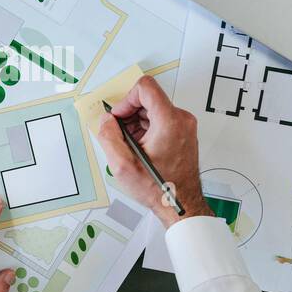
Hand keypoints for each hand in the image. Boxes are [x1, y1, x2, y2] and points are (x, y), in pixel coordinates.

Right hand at [95, 75, 211, 228]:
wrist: (181, 204)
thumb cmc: (160, 188)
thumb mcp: (123, 166)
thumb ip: (109, 137)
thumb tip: (106, 121)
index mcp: (169, 122)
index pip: (145, 87)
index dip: (126, 99)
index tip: (119, 116)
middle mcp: (181, 120)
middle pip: (148, 98)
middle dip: (129, 113)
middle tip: (120, 133)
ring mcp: (184, 126)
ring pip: (153, 109)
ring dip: (137, 122)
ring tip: (130, 145)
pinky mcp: (183, 133)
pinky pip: (161, 119)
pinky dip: (147, 128)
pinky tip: (140, 147)